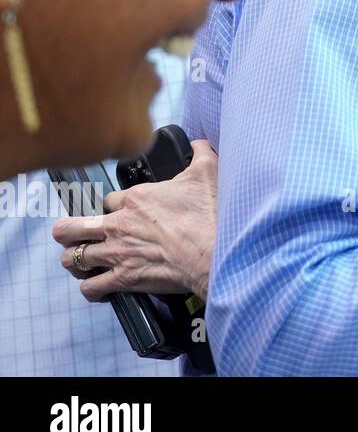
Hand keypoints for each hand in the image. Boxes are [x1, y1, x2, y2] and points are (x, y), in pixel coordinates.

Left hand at [53, 139, 217, 300]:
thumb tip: (199, 143)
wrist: (214, 251)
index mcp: (135, 198)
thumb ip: (200, 153)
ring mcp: (117, 254)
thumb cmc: (210, 213)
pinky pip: (90, 288)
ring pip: (72, 259)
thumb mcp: (208, 172)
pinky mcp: (124, 279)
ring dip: (75, 260)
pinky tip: (99, 285)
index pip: (107, 199)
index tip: (119, 210)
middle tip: (77, 235)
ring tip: (84, 261)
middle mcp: (118, 225)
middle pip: (69, 228)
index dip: (112, 205)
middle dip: (68, 231)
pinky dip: (91, 288)